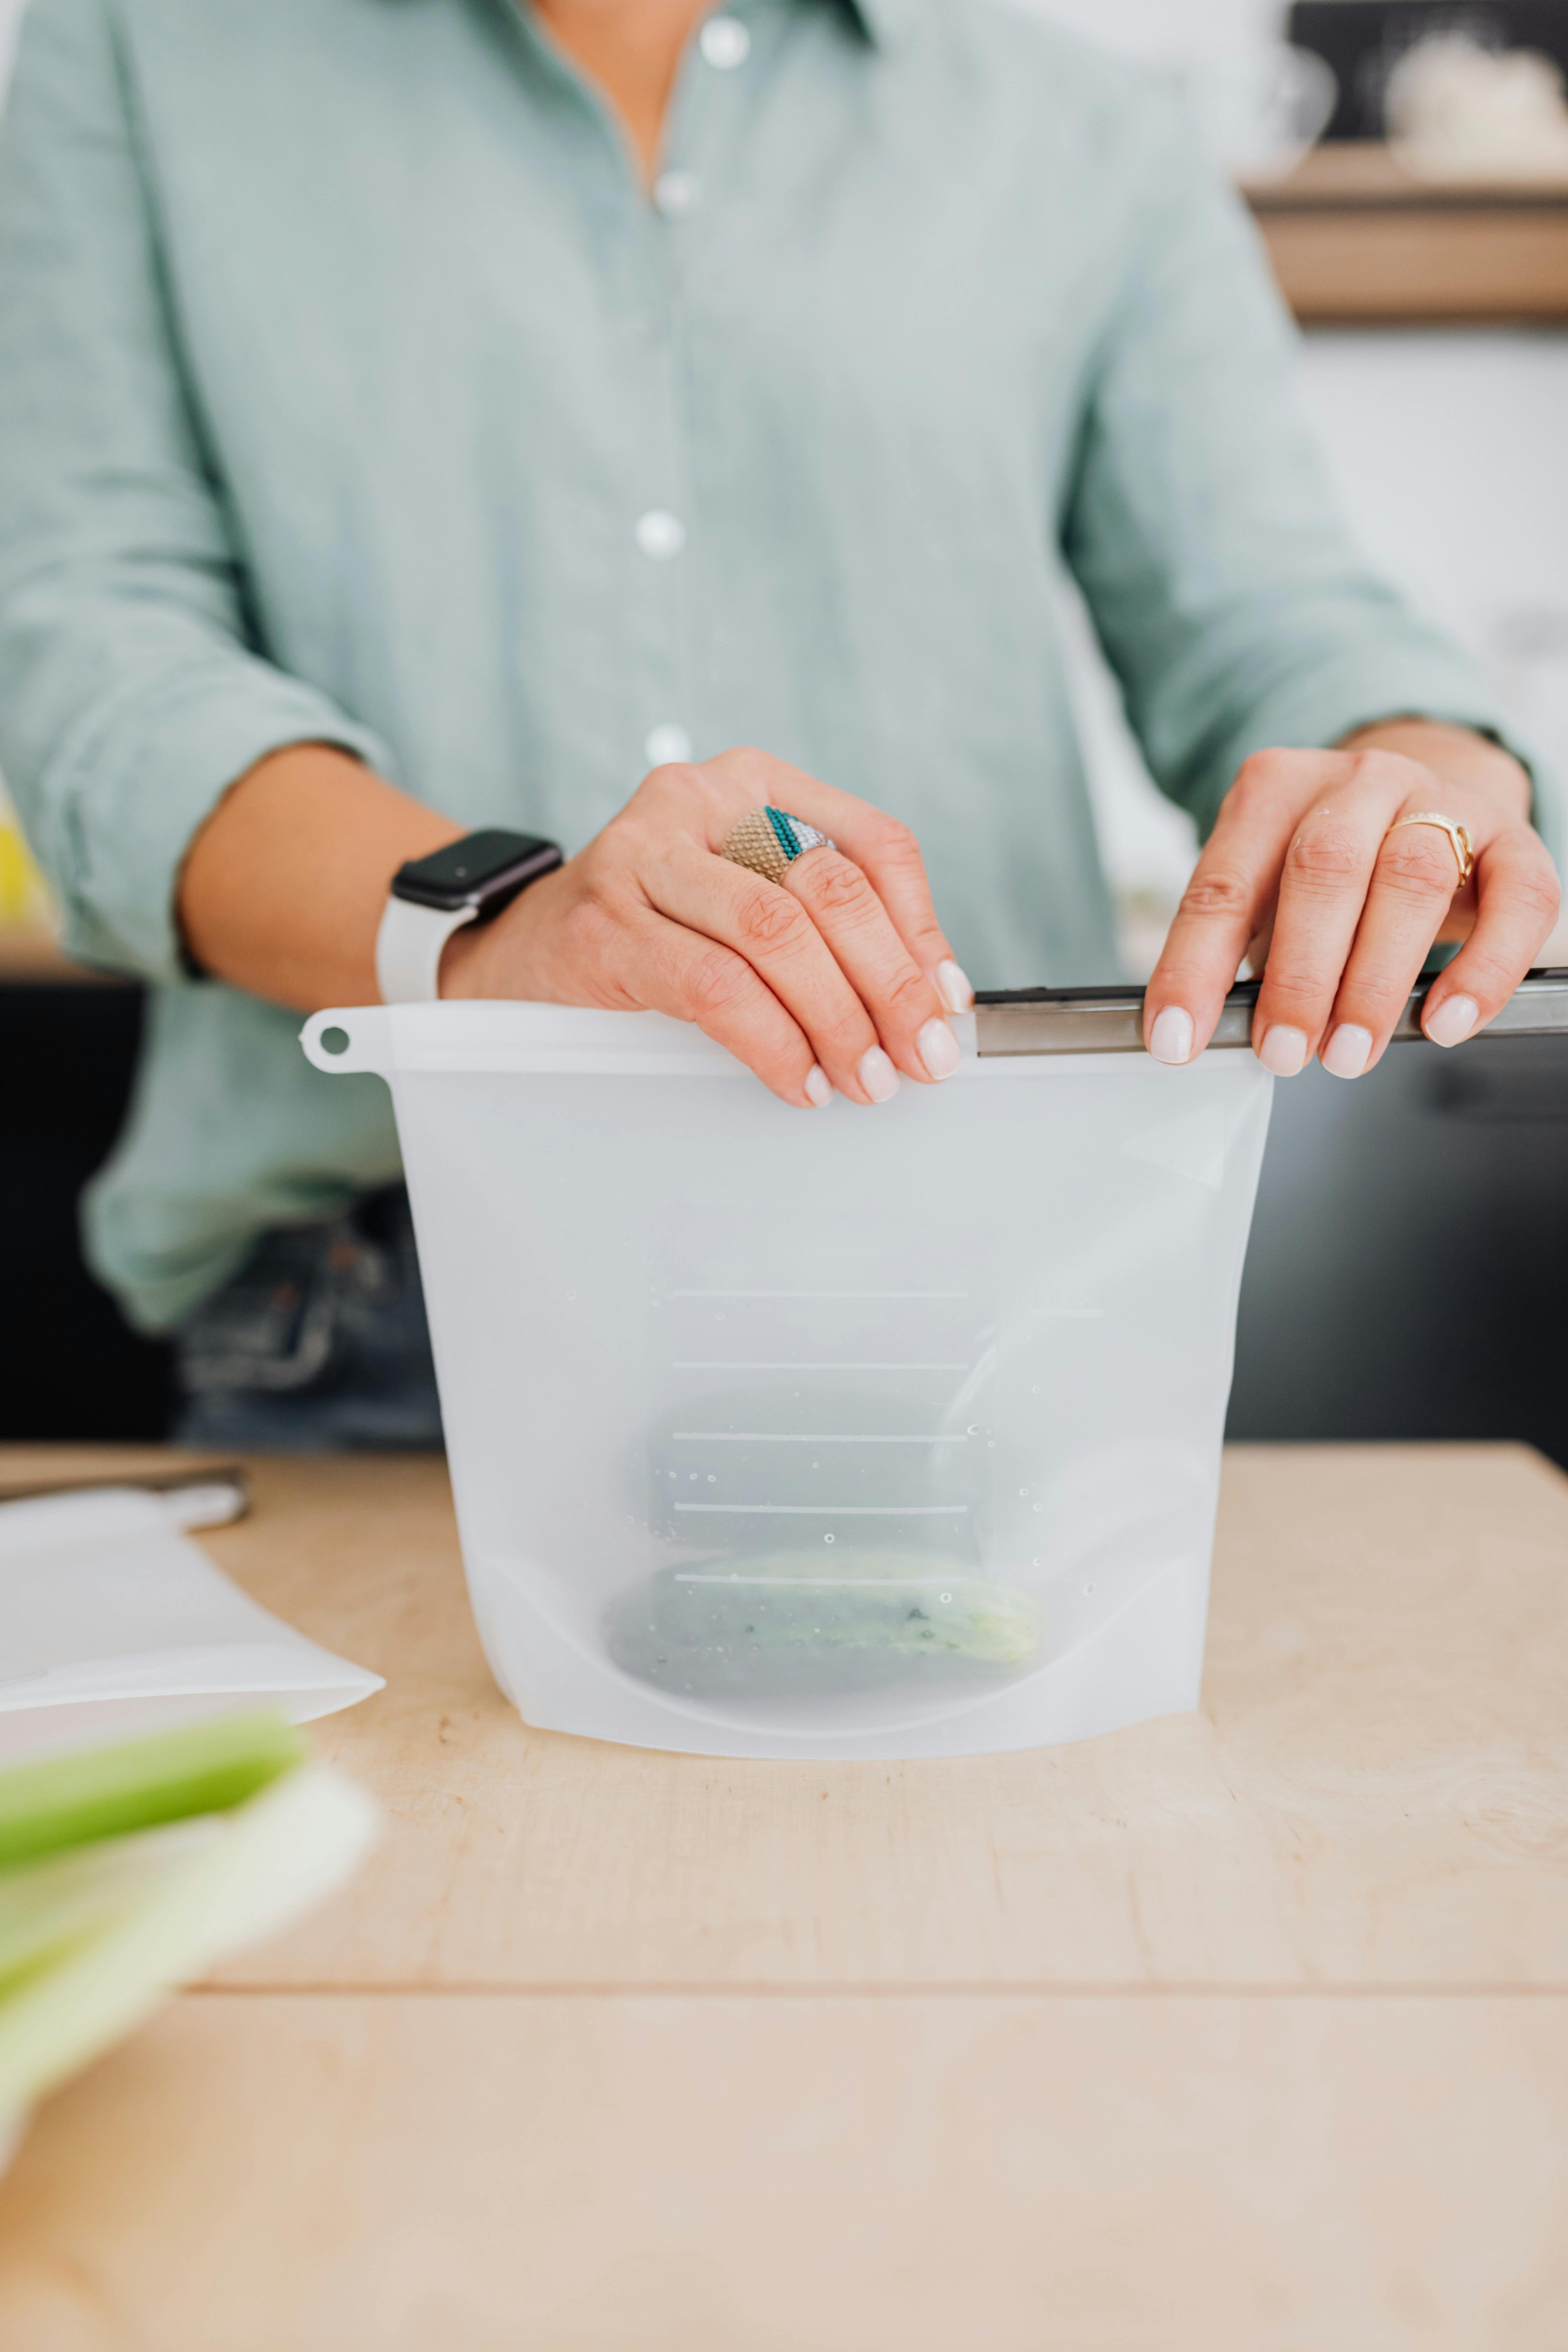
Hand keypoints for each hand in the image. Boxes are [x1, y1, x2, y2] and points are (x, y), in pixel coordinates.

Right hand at [440, 747, 972, 1107]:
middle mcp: (699, 800)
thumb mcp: (746, 907)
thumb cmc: (654, 934)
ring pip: (775, 934)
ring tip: (865, 1080)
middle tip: (921, 1059)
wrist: (518, 953)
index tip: (948, 1007)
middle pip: (830, 888)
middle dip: (891, 985)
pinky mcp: (604, 922)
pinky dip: (770, 1043)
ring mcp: (643, 854)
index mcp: (753, 784)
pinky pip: (714, 987)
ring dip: (836, 1021)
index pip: (873, 844)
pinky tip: (795, 1080)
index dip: (922, 931)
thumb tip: (935, 1002)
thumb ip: (828, 934)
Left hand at [1142, 724, 1559, 1077]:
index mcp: (1277, 790)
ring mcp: (1441, 800)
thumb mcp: (1270, 895)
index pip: (1224, 883)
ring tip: (1350, 1051)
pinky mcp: (1513, 840)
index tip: (1177, 1039)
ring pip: (1411, 878)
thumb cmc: (1335, 871)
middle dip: (1299, 975)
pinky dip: (1483, 971)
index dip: (1195, 966)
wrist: (1428, 809)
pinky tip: (1446, 1023)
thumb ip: (1242, 951)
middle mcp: (1358, 781)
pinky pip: (1515, 901)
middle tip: (1284, 1052)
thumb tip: (1212, 1030)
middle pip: (1324, 867)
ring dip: (1375, 980)